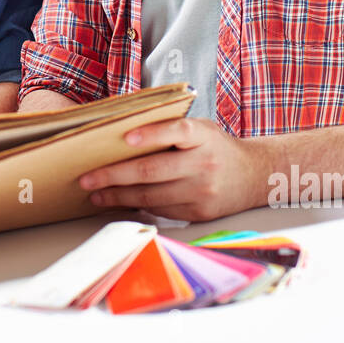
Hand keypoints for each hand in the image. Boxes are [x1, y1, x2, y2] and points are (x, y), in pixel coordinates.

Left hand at [77, 117, 259, 221]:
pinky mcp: (199, 212)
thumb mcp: (202, 130)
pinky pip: (160, 209)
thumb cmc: (217, 147)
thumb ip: (172, 130)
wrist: (256, 175)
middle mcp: (203, 163)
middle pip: (152, 170)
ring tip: (95, 194)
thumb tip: (124, 137)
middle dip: (114, 176)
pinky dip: (137, 205)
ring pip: (151, 195)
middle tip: (87, 178)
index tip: (126, 138)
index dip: (152, 134)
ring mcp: (201, 191)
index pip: (177, 131)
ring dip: (118, 196)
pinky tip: (119, 201)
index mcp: (203, 136)